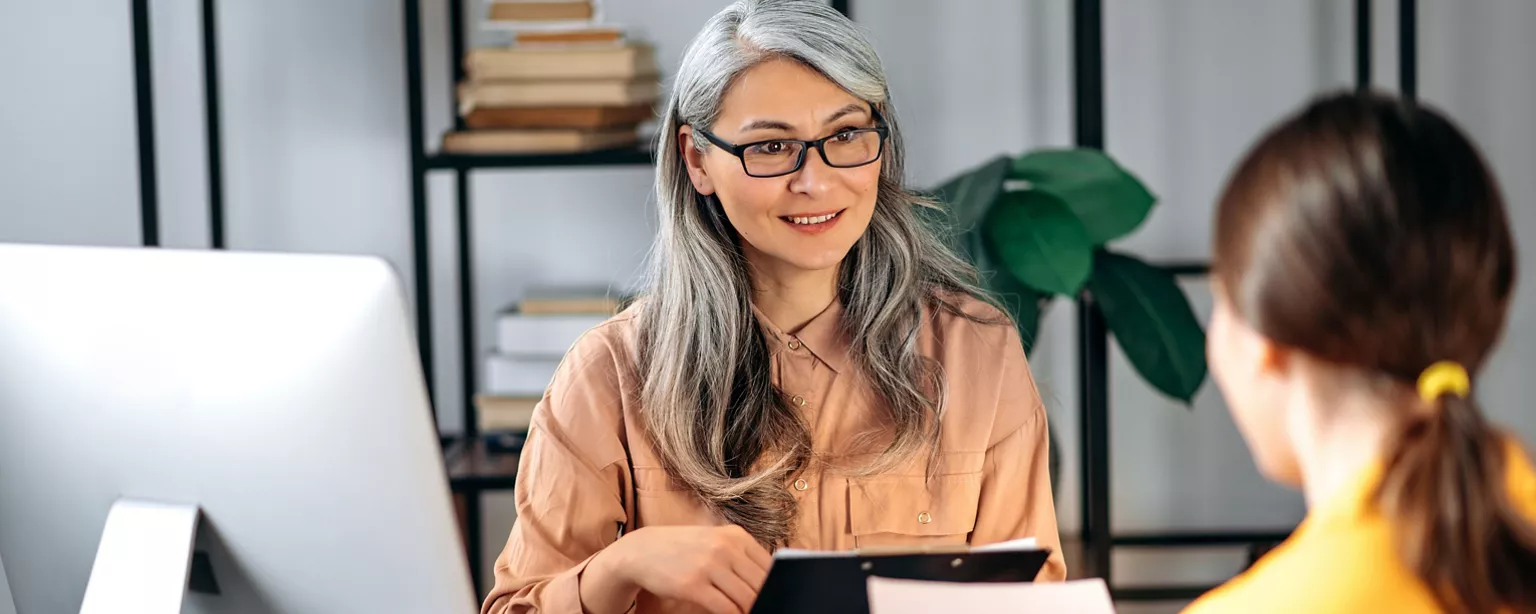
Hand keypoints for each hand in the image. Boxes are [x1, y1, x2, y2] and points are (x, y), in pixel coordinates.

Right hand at [590, 525, 772, 613]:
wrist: (642, 550)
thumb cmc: (683, 548)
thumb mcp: (715, 541)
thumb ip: (741, 556)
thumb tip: (770, 580)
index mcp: (736, 536)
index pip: (769, 566)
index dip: (776, 587)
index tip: (777, 598)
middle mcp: (725, 547)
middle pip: (761, 584)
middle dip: (765, 601)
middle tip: (768, 610)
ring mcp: (709, 566)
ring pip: (746, 598)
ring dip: (750, 610)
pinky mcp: (694, 585)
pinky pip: (726, 608)